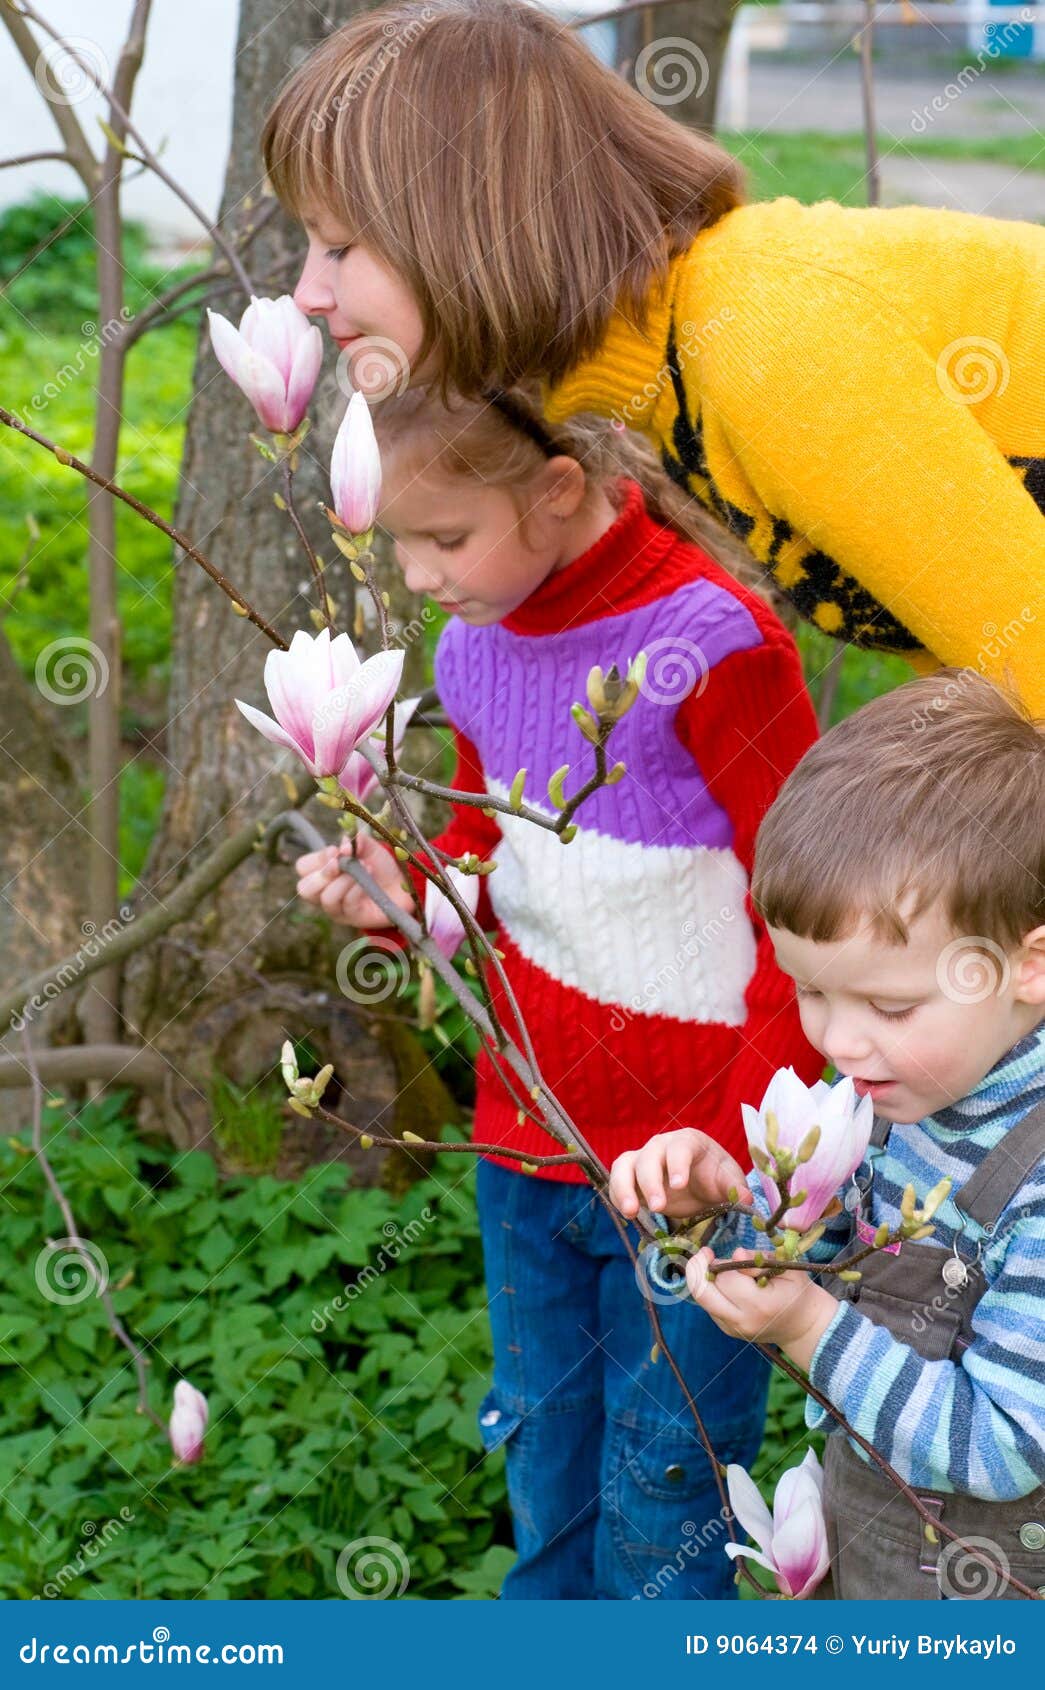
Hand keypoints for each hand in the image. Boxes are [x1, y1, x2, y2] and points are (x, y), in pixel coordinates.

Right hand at [295, 834, 412, 928]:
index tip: (335, 851)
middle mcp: (325, 892)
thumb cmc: (380, 867)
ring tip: (363, 867)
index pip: (303, 867)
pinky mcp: (352, 917)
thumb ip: (357, 842)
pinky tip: (369, 877)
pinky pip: (347, 904)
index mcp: (323, 872)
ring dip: (344, 880)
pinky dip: (357, 888)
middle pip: (305, 889)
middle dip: (323, 873)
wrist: (403, 884)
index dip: (316, 858)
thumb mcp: (369, 848)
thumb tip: (345, 842)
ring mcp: (337, 908)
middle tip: (340, 864)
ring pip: (326, 898)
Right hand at [608, 1129, 753, 1220]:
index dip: (677, 1164)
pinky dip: (617, 1196)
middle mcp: (661, 1146)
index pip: (679, 1147)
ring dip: (623, 1187)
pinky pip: (616, 1181)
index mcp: (688, 1142)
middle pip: (648, 1157)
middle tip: (658, 1207)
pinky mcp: (629, 1176)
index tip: (679, 1185)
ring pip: (624, 1165)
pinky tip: (628, 1215)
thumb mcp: (729, 1182)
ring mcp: (642, 1159)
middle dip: (650, 1182)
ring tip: (631, 1213)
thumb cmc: (715, 1177)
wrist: (700, 1184)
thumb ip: (736, 1188)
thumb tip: (747, 1200)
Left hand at [685, 1246, 837, 1369]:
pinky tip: (725, 1283)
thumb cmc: (797, 1291)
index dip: (724, 1262)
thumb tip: (736, 1253)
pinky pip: (709, 1306)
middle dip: (699, 1269)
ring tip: (719, 1266)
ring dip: (704, 1279)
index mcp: (760, 1305)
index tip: (730, 1252)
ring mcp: (733, 1329)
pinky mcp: (728, 1331)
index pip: (727, 1279)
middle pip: (703, 1293)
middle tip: (706, 1253)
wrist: (803, 1326)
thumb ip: (760, 1259)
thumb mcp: (786, 1268)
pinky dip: (712, 1290)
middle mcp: (742, 1321)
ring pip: (703, 1300)